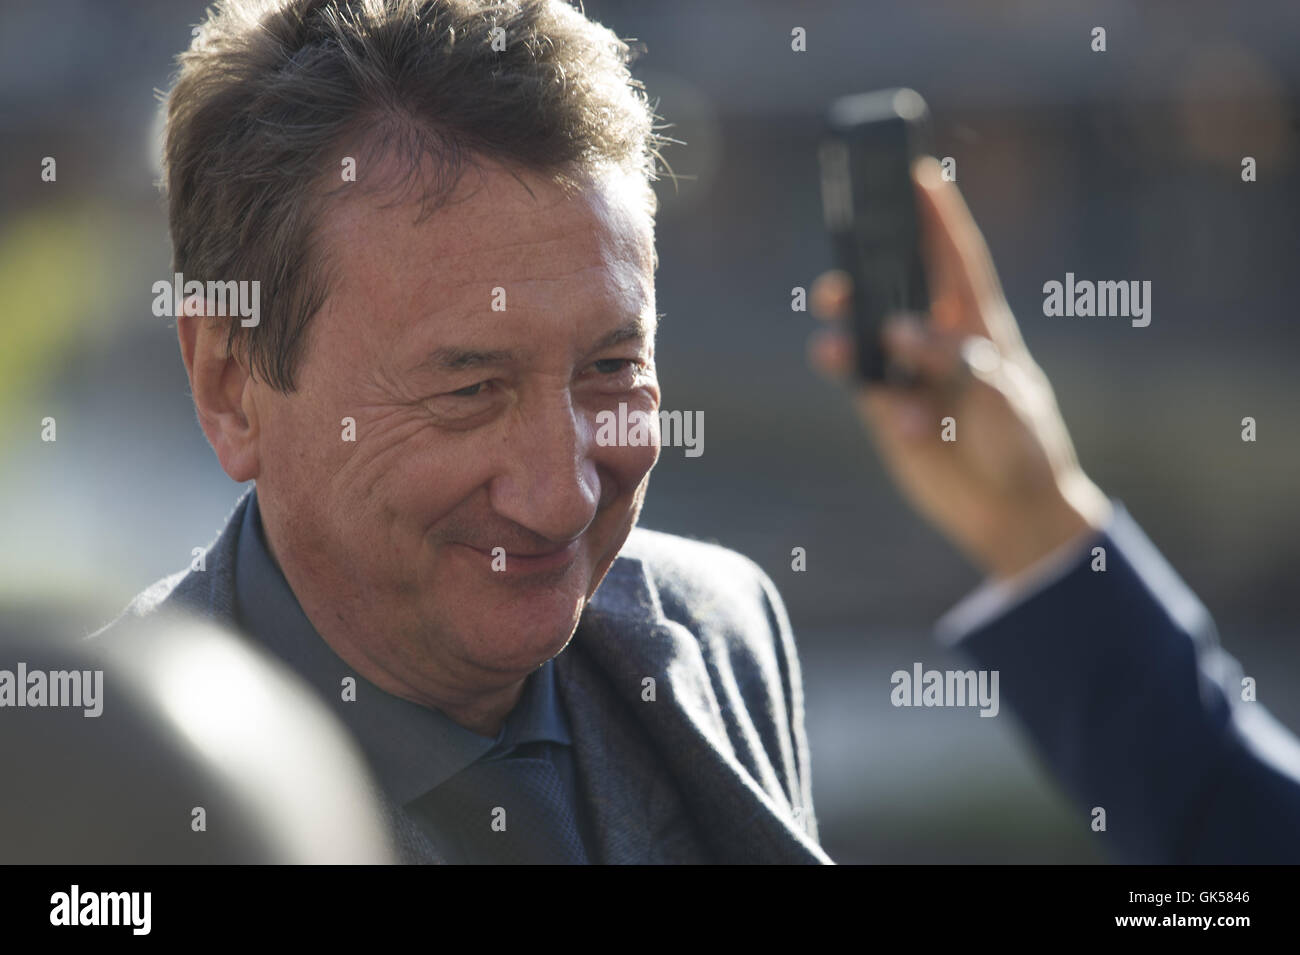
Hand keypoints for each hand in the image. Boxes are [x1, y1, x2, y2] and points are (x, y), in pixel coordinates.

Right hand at [808, 157, 1110, 580]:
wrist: (1010, 512)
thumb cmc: (1022, 442)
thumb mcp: (999, 393)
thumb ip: (949, 356)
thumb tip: (895, 330)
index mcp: (978, 324)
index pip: (954, 258)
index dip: (936, 216)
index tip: (916, 172)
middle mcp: (937, 341)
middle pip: (895, 289)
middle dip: (867, 271)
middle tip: (843, 266)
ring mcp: (910, 375)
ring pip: (866, 335)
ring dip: (847, 328)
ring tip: (832, 332)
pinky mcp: (889, 411)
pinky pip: (863, 384)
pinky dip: (859, 384)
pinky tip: (884, 404)